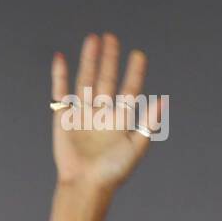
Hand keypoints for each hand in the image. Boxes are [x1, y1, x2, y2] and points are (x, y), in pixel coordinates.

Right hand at [51, 32, 162, 191]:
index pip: (129, 89)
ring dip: (89, 60)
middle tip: (112, 37)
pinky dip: (59, 74)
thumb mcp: (135, 147)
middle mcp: (102, 112)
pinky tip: (61, 57)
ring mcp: (83, 111)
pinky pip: (60, 91)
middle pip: (106, 78)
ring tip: (93, 39)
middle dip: (109, 59)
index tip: (138, 54)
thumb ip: (148, 124)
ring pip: (86, 79)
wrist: (86, 183)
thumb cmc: (113, 170)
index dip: (134, 72)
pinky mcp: (63, 115)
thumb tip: (163, 102)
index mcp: (121, 118)